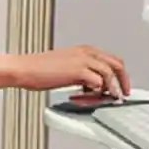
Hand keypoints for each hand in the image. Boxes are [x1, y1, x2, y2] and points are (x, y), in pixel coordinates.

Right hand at [11, 45, 129, 95]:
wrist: (25, 69)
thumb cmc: (39, 69)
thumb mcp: (65, 67)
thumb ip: (82, 73)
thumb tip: (93, 86)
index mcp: (84, 50)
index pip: (111, 59)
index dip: (120, 74)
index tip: (120, 86)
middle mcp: (85, 53)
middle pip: (116, 64)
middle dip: (123, 80)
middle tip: (122, 94)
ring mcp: (82, 60)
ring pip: (110, 72)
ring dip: (113, 88)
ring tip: (110, 98)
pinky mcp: (78, 71)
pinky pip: (98, 82)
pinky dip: (99, 91)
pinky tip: (93, 97)